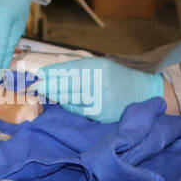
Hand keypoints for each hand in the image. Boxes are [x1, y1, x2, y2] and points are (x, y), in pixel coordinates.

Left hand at [35, 57, 164, 122]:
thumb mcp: (101, 65)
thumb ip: (78, 67)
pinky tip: (63, 100)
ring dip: (56, 95)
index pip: (70, 70)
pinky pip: (79, 110)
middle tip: (37, 85)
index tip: (41, 73)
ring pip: (70, 99)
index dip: (53, 72)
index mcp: (100, 68)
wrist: (142, 93)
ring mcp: (101, 102)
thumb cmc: (117, 76)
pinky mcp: (102, 116)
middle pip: (67, 85)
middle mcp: (100, 84)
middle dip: (50, 85)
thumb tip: (52, 70)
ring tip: (47, 91)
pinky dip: (69, 105)